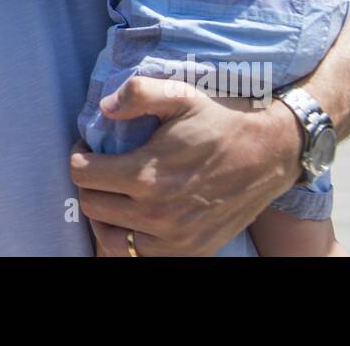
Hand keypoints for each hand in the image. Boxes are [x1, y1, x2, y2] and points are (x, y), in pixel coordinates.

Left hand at [68, 76, 303, 255]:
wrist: (271, 154)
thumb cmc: (221, 122)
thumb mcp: (180, 96)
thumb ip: (138, 94)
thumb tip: (104, 107)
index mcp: (147, 174)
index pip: (82, 174)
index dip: (78, 155)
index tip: (88, 147)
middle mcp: (157, 213)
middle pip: (91, 205)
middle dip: (88, 183)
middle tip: (100, 167)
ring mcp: (174, 239)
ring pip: (109, 238)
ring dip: (103, 215)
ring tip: (112, 194)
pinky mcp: (191, 252)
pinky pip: (139, 255)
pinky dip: (129, 239)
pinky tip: (133, 217)